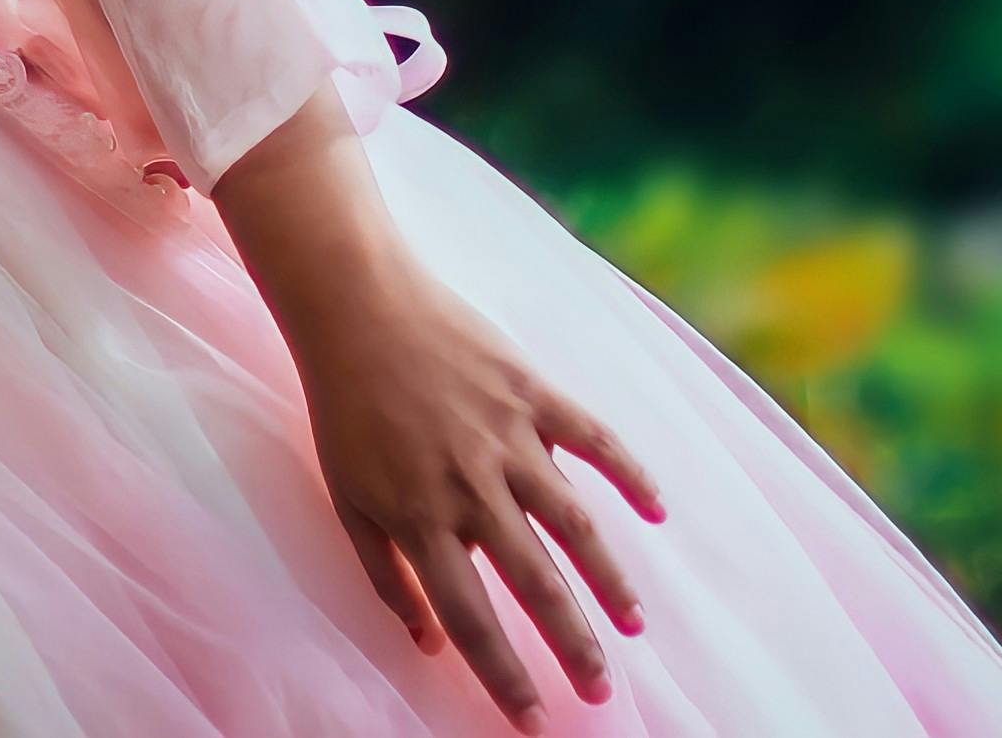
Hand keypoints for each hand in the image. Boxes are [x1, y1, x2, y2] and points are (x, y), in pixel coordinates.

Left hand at [211, 86, 669, 730]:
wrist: (353, 305)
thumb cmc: (344, 407)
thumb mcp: (346, 498)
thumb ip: (384, 575)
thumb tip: (425, 642)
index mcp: (420, 519)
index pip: (471, 618)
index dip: (506, 676)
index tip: (536, 719)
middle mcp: (472, 488)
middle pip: (535, 583)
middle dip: (573, 645)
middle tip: (603, 689)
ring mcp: (509, 438)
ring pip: (575, 524)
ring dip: (610, 579)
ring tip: (634, 624)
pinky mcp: (532, 392)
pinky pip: (594, 438)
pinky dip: (630, 472)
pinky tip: (657, 509)